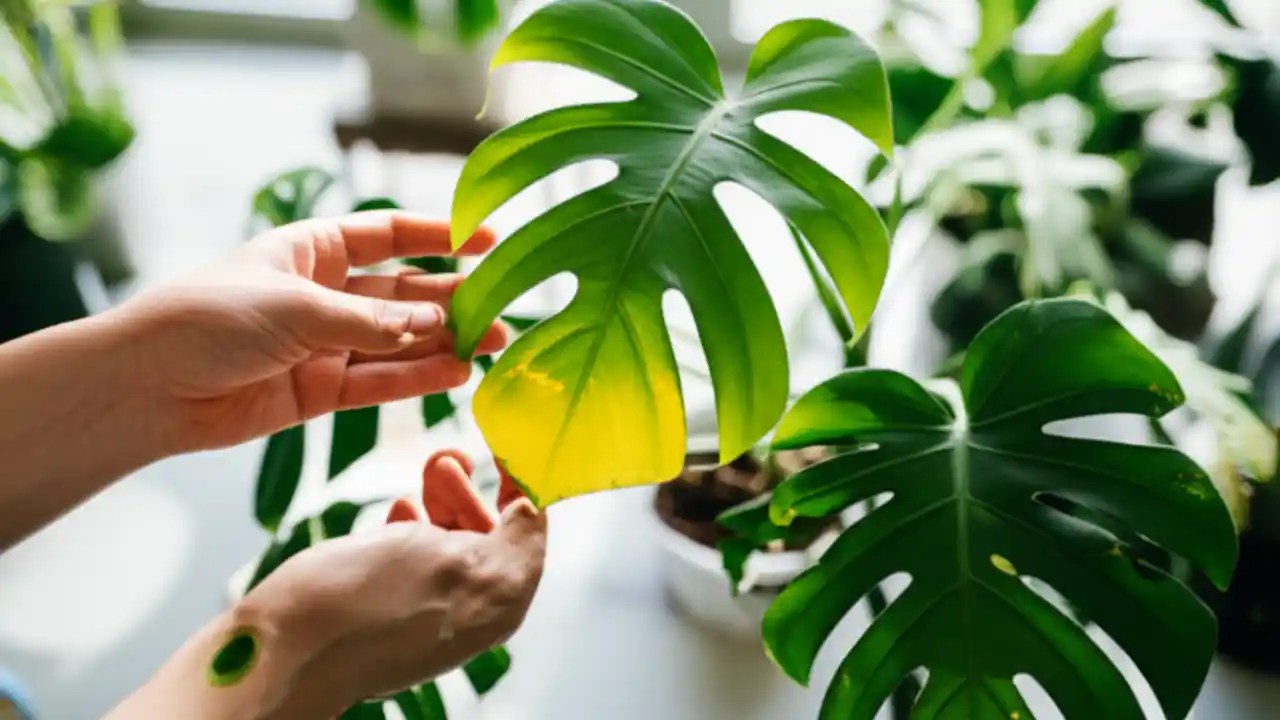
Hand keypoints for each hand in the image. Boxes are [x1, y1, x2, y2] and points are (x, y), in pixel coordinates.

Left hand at [118, 211, 508, 451]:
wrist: (149, 387)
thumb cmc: (209, 319)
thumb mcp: (297, 307)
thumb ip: (371, 322)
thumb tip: (437, 328)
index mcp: (313, 249)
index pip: (390, 236)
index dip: (440, 236)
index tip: (489, 240)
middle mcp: (325, 293)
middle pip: (403, 293)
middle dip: (452, 300)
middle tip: (502, 309)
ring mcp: (325, 343)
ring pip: (398, 341)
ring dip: (443, 343)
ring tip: (493, 346)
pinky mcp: (319, 391)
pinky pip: (379, 381)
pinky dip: (415, 379)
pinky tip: (454, 374)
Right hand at [244, 451, 545, 717]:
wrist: (282, 650)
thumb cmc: (368, 607)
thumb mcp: (460, 561)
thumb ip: (515, 537)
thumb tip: (538, 515)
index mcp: (501, 600)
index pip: (532, 530)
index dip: (523, 482)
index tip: (508, 443)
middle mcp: (472, 611)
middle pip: (491, 536)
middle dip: (472, 491)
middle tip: (450, 456)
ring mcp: (428, 612)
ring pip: (449, 543)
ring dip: (441, 500)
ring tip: (426, 471)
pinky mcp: (387, 609)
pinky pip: (413, 561)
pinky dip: (411, 527)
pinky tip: (399, 509)